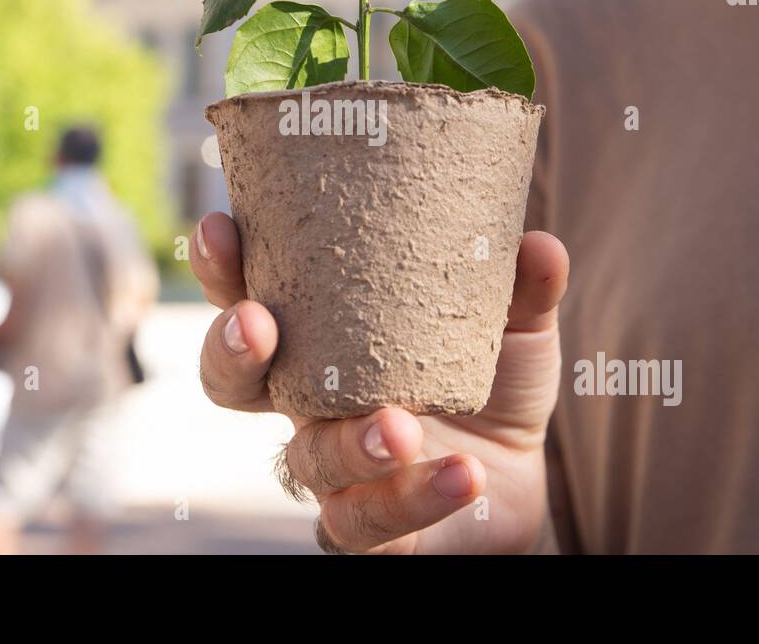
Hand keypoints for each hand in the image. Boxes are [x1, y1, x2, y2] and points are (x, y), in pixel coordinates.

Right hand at [191, 212, 568, 553]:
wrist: (519, 482)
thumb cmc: (488, 386)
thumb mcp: (512, 329)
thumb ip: (520, 290)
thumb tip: (539, 245)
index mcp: (323, 343)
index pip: (252, 299)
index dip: (225, 269)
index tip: (220, 227)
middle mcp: (310, 406)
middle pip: (232, 384)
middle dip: (229, 352)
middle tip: (257, 325)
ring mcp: (334, 471)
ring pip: (307, 463)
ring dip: (347, 443)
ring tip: (397, 427)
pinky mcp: (373, 530)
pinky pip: (374, 522)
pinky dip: (418, 496)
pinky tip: (464, 475)